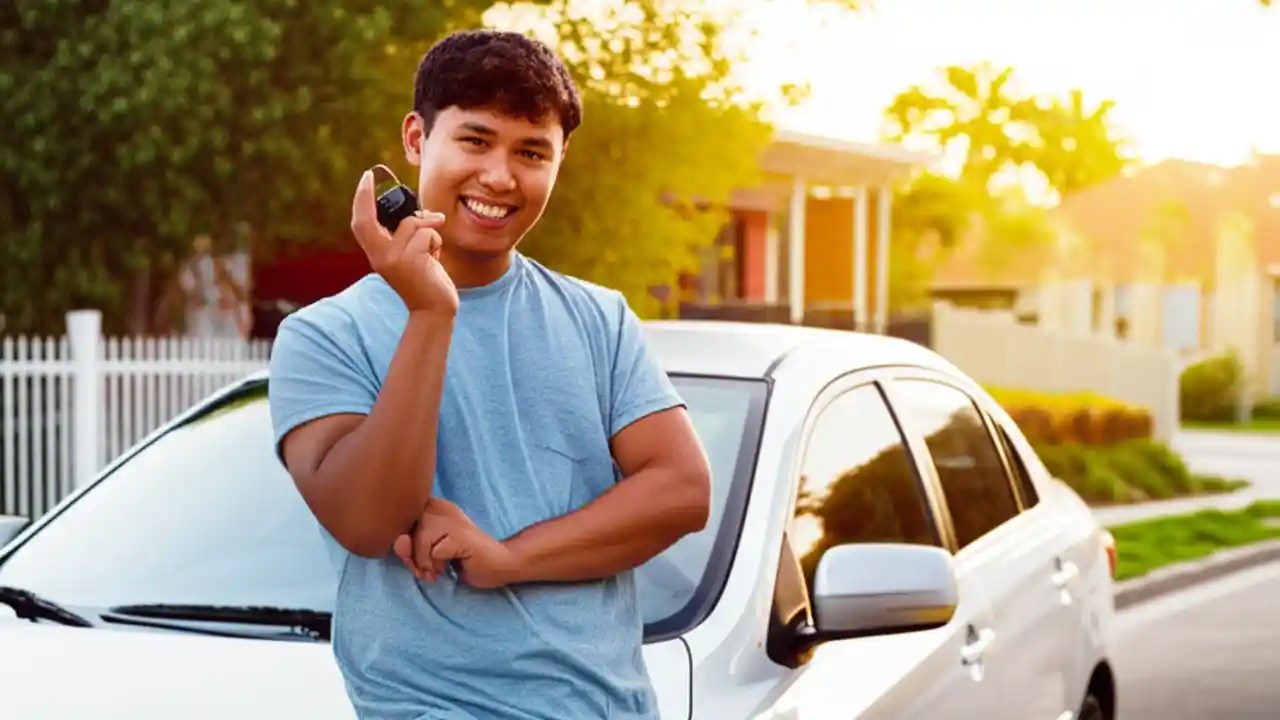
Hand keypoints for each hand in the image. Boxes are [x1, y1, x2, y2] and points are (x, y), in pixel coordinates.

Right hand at [350, 170, 457, 314]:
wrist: (434, 310)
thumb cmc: (426, 280)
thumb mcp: (410, 257)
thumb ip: (407, 236)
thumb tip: (421, 214)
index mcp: (377, 255)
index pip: (360, 224)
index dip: (360, 200)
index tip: (365, 178)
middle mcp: (379, 257)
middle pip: (366, 220)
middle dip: (366, 194)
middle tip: (369, 174)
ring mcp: (393, 259)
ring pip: (411, 224)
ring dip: (428, 229)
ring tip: (432, 249)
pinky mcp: (411, 261)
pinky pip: (427, 234)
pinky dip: (437, 241)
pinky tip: (436, 258)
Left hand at [393, 498, 517, 589]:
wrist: (498, 567)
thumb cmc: (462, 560)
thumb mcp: (426, 554)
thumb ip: (409, 547)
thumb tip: (398, 541)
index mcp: (434, 507)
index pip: (401, 519)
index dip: (404, 542)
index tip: (417, 559)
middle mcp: (443, 508)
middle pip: (408, 526)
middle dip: (411, 554)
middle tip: (425, 569)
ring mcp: (454, 520)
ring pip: (420, 537)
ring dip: (423, 561)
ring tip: (434, 571)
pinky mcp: (461, 534)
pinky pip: (433, 550)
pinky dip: (435, 565)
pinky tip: (445, 570)